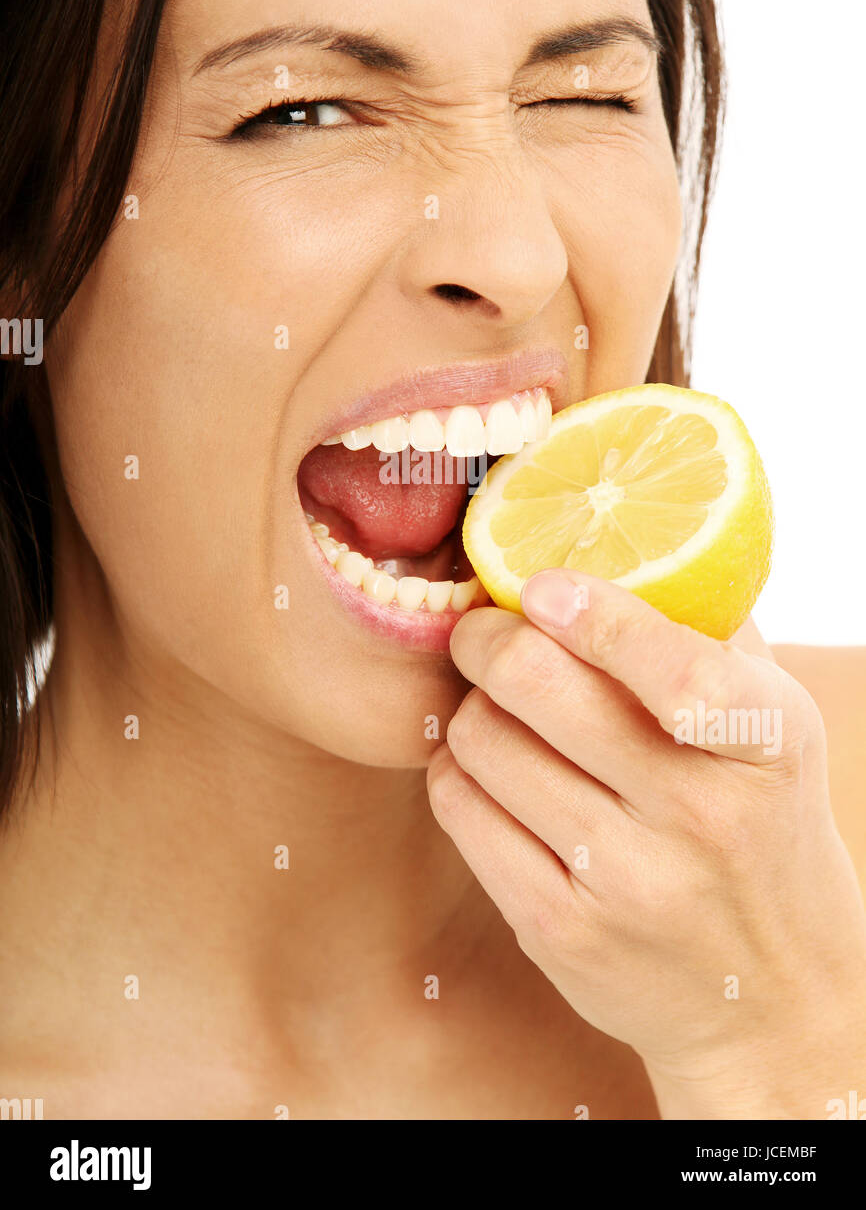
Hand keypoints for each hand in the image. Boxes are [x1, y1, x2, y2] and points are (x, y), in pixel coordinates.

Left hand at [427, 569, 865, 1117]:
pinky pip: (462, 812)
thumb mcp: (772, 727)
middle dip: (488, 638)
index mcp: (764, 745)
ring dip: (472, 707)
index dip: (589, 612)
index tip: (540, 585)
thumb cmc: (760, 827)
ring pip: (484, 743)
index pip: (670, 666)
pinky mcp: (561, 933)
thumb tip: (619, 539)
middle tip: (482, 630)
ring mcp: (628, 883)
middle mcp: (700, 817)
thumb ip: (710, 634)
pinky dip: (456, 770)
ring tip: (493, 705)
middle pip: (539, 687)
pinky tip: (482, 767)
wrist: (769, 998)